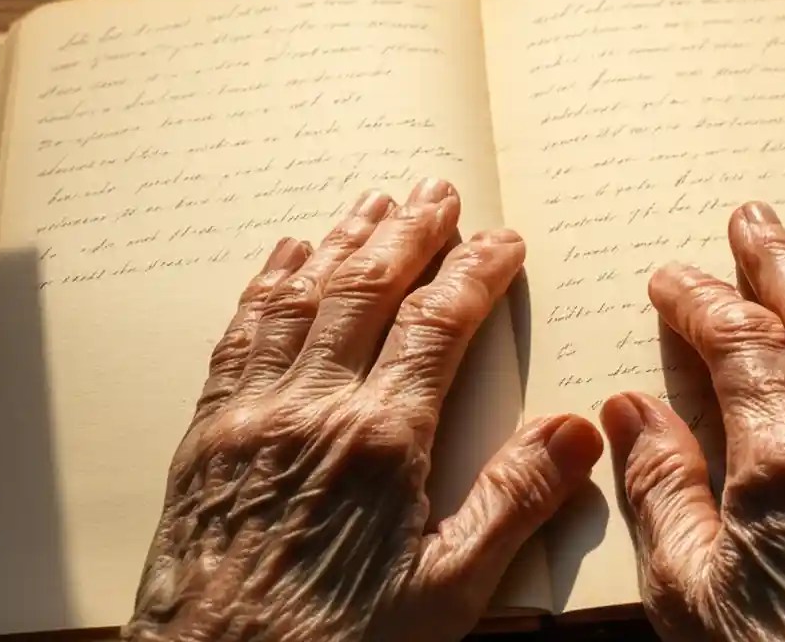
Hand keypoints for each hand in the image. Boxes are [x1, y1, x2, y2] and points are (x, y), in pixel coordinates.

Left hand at [123, 181, 602, 641]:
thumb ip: (514, 503)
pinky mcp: (208, 434)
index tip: (502, 239)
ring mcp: (252, 414)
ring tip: (372, 201)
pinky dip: (266, 286)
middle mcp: (312, 407)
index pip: (437, 324)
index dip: (475, 272)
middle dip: (410, 232)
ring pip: (302, 299)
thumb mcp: (449, 594)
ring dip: (342, 241)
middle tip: (438, 189)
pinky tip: (283, 258)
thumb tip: (577, 429)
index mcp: (380, 440)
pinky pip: (239, 335)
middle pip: (367, 289)